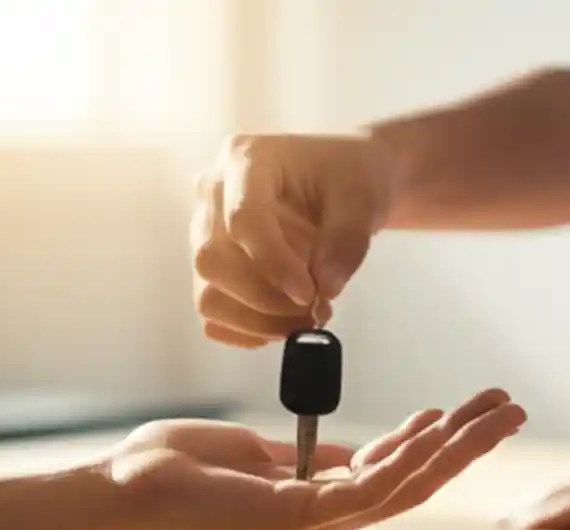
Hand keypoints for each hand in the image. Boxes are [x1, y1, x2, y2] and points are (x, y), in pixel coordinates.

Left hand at [106, 389, 525, 529]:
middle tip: (512, 409)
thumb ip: (309, 455)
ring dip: (458, 448)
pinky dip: (410, 455)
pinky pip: (372, 486)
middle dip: (467, 445)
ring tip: (500, 413)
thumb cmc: (177, 467)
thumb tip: (347, 450)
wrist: (124, 488)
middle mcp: (327, 519)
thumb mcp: (258, 450)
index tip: (457, 407)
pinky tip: (439, 426)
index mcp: (317, 501)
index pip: (392, 471)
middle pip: (416, 479)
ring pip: (408, 485)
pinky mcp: (303, 519)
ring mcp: (319, 524)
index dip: (432, 440)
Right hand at [191, 134, 394, 347]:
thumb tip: (325, 290)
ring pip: (208, 293)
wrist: (348, 183)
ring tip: (308, 319)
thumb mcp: (363, 200)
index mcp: (247, 159)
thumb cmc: (352, 179)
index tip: (310, 295)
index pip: (243, 219)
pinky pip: (215, 314)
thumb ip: (346, 242)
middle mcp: (214, 192)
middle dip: (265, 299)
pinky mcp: (213, 266)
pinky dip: (250, 330)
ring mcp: (206, 230)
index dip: (273, 265)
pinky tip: (286, 323)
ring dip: (259, 322)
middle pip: (212, 260)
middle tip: (315, 312)